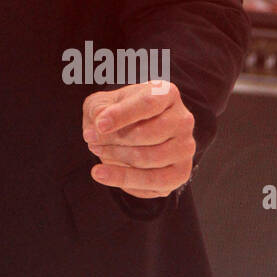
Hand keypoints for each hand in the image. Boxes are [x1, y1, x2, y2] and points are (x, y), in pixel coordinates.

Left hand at [82, 80, 195, 198]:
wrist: (133, 134)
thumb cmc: (120, 114)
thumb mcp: (103, 103)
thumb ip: (99, 109)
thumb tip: (98, 125)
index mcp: (166, 94)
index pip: (147, 103)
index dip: (122, 115)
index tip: (100, 125)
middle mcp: (182, 120)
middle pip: (146, 134)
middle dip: (113, 140)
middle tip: (91, 140)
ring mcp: (185, 148)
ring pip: (148, 159)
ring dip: (115, 158)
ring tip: (96, 151)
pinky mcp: (181, 173)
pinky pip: (152, 182)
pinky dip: (123, 179)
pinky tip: (103, 173)